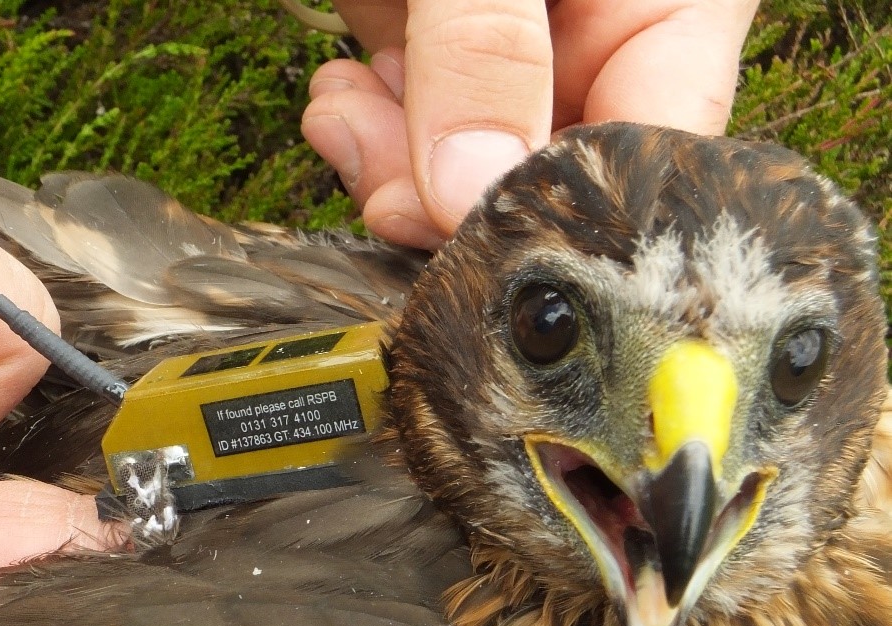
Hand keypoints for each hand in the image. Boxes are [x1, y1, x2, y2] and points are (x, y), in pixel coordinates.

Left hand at [302, 0, 758, 247]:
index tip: (478, 230)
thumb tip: (469, 187)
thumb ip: (483, 43)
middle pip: (543, 170)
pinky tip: (339, 102)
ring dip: (394, 167)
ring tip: (349, 120)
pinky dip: (363, 130)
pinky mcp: (434, 42)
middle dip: (457, 198)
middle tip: (395, 196)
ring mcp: (512, 43)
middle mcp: (597, 34)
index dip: (564, 209)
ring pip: (463, 162)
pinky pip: (406, 122)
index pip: (646, 146)